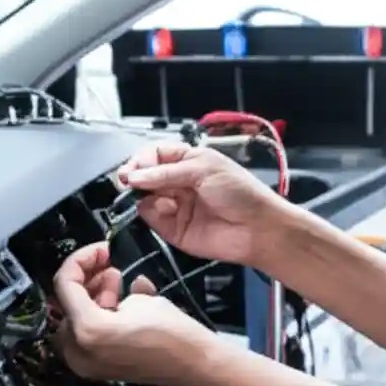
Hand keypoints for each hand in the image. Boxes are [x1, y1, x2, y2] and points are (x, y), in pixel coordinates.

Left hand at [51, 242, 218, 385]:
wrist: (195, 366)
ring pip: (74, 319)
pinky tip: (120, 303)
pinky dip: (95, 316)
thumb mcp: (140, 299)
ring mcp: (85, 364)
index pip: (65, 284)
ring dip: (90, 297)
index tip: (101, 250)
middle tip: (109, 266)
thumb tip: (106, 279)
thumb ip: (110, 286)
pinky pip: (84, 335)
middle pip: (66, 303)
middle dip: (86, 280)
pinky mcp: (96, 368)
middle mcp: (77, 351)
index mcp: (87, 330)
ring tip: (117, 284)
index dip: (80, 260)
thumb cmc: (173, 331)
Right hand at [116, 143, 288, 265]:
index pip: (154, 155)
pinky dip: (152, 212)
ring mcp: (175, 206)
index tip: (131, 169)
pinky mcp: (173, 230)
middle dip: (135, 177)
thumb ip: (166, 173)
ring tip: (152, 195)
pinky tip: (165, 208)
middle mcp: (179, 183)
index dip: (141, 160)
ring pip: (144, 197)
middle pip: (145, 176)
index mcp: (189, 162)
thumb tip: (132, 177)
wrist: (258, 229)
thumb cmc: (239, 192)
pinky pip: (152, 219)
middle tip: (127, 181)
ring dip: (143, 195)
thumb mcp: (204, 169)